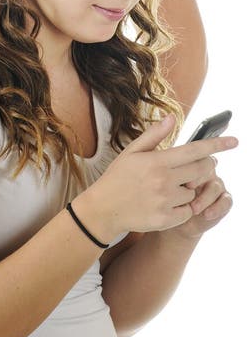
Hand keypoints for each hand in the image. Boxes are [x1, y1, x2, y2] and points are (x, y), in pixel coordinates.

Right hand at [76, 115, 237, 240]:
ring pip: (194, 192)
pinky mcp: (167, 219)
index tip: (234, 141)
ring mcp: (166, 201)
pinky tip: (165, 203)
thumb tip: (172, 117)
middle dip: (203, 167)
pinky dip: (182, 207)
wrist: (103, 208)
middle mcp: (164, 181)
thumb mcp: (131, 152)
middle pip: (201, 171)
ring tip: (167, 188)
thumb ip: (154, 135)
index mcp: (157, 161)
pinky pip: (188, 211)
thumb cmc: (117, 177)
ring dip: (188, 189)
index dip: (217, 145)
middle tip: (193, 166)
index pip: (195, 150)